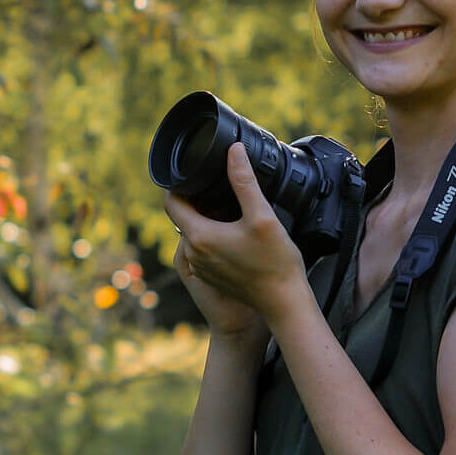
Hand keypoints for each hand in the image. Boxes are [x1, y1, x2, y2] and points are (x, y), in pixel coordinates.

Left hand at [164, 143, 307, 326]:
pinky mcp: (212, 276)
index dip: (178, 184)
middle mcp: (194, 254)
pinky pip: (204, 248)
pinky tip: (237, 230)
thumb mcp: (262, 215)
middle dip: (198, 199)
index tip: (192, 172)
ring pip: (195, 232)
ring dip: (207, 218)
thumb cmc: (275, 262)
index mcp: (200, 237)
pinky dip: (214, 235)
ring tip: (232, 207)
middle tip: (220, 185)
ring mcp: (202, 268)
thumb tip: (234, 152)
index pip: (171, 203)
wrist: (284, 302)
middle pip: (184, 216)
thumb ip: (244, 181)